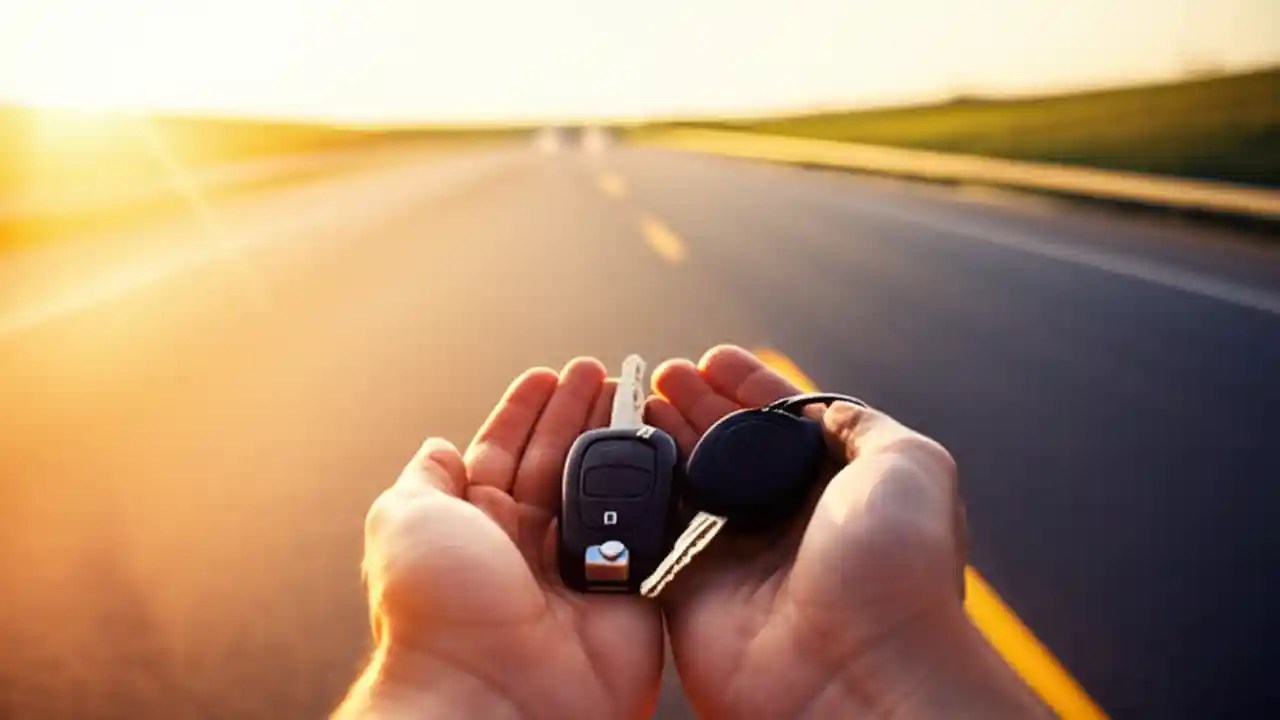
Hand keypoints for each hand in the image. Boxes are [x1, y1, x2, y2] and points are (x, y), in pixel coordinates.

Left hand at [337, 359, 662, 719]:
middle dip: (581, 412)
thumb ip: (424, 479)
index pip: (506, 451)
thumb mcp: (403, 521)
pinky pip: (649, 533)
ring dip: (621, 440)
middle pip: (561, 460)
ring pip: (606, 490)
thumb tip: (438, 448)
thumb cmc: (438, 613)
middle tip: (604, 373)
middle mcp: (527, 544)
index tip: (551, 374)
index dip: (528, 410)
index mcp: (476, 525)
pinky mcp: (627, 592)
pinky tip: (665, 452)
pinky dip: (659, 493)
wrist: (492, 695)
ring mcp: (579, 567)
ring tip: (638, 395)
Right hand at [646, 345, 1044, 718]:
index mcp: (834, 491)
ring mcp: (734, 557)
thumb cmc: (897, 568)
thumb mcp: (911, 464)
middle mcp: (784, 522)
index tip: (715, 358)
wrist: (859, 670)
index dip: (747, 387)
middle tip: (665, 372)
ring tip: (636, 398)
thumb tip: (828, 408)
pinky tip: (618, 456)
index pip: (782, 425)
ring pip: (686, 483)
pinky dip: (632, 497)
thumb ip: (864, 425)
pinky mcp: (689, 593)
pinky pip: (651, 536)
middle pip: (727, 447)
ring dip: (660, 438)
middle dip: (695, 404)